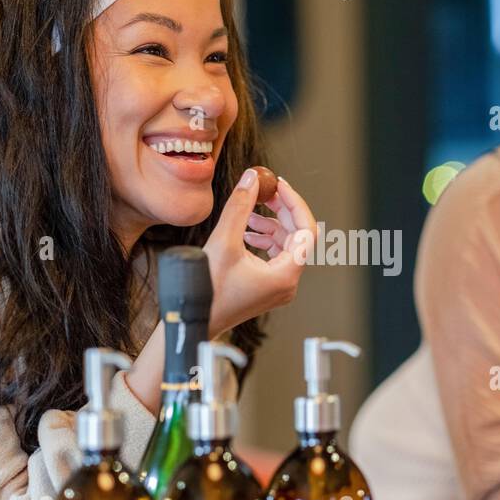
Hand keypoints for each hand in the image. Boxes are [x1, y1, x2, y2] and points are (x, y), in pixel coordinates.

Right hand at [203, 169, 314, 336]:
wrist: (194, 319)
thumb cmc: (208, 292)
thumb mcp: (224, 241)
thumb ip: (240, 206)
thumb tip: (252, 180)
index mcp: (285, 275)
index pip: (306, 231)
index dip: (294, 204)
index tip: (280, 186)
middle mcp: (287, 283)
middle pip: (296, 236)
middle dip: (281, 211)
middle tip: (266, 191)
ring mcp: (278, 287)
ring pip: (285, 246)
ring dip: (270, 225)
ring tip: (250, 213)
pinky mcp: (267, 287)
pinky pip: (274, 257)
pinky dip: (264, 240)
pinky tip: (246, 231)